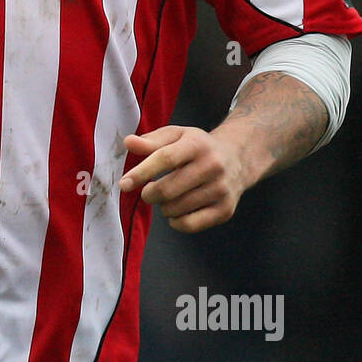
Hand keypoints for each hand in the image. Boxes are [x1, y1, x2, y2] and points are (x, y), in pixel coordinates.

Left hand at [118, 124, 245, 232]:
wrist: (238, 159)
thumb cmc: (198, 147)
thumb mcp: (177, 136)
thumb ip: (151, 140)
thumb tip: (129, 143)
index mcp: (197, 144)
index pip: (165, 158)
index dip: (141, 173)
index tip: (124, 184)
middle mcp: (213, 166)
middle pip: (168, 189)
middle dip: (149, 194)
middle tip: (149, 192)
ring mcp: (221, 189)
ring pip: (176, 209)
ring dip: (163, 207)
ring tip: (169, 197)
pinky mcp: (225, 210)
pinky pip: (189, 224)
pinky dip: (175, 222)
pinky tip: (177, 211)